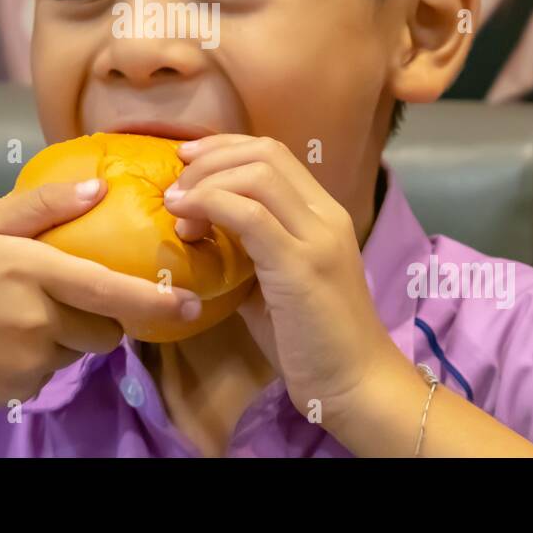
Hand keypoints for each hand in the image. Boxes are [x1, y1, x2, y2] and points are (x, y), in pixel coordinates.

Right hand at [0, 180, 201, 408]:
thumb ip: (44, 206)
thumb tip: (100, 188)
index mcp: (31, 269)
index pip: (110, 290)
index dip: (156, 302)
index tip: (191, 305)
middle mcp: (33, 319)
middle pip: (103, 329)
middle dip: (97, 317)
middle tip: (57, 297)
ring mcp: (22, 362)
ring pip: (74, 353)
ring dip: (63, 338)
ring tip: (15, 317)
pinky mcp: (11, 392)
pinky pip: (45, 376)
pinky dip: (35, 361)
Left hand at [163, 135, 407, 424]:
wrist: (356, 384)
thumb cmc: (312, 342)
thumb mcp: (273, 284)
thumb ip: (247, 252)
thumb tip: (200, 233)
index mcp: (323, 214)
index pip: (273, 153)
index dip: (224, 147)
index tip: (186, 162)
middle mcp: (326, 215)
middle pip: (264, 153)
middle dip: (209, 159)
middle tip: (176, 189)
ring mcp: (317, 238)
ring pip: (257, 174)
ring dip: (206, 183)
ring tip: (177, 211)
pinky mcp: (302, 266)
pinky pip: (251, 215)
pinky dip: (210, 205)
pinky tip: (185, 219)